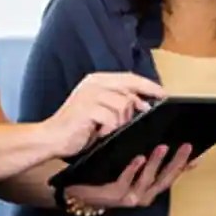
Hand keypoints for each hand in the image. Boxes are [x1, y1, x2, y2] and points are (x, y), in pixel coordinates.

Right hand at [45, 73, 165, 156]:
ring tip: (106, 130)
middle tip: (145, 113)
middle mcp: (94, 82)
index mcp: (97, 80)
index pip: (130, 77)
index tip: (164, 94)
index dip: (149, 85)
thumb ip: (120, 103)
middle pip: (130, 87)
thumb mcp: (102, 112)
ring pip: (124, 104)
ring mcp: (90, 94)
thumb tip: (144, 104)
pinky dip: (110, 129)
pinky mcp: (87, 108)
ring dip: (120, 122)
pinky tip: (99, 134)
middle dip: (140, 103)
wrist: (51, 138)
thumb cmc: (77, 128)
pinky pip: (113, 118)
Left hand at [66, 143, 194, 209]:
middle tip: (186, 145)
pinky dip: (133, 170)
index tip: (200, 153)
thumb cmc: (106, 175)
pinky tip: (138, 157)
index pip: (173, 176)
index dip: (187, 166)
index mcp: (149, 189)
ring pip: (147, 180)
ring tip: (163, 146)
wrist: (77, 188)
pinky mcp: (113, 195)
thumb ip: (148, 158)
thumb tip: (166, 138)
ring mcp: (128, 197)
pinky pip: (125, 182)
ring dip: (157, 163)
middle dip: (177, 162)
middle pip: (165, 179)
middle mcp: (143, 196)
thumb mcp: (130, 167)